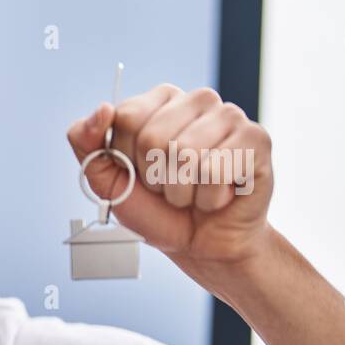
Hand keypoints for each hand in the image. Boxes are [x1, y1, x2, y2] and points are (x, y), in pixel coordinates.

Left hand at [66, 84, 274, 271]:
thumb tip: (102, 109)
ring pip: (186, 154)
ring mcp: (230, 116)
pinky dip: (209, 197)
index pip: (125, 117)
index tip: (140, 172)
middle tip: (170, 186)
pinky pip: (216, 170)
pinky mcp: (257, 139)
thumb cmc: (157, 209)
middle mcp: (197, 100)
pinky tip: (218, 195)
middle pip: (154, 136)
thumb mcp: (107, 180)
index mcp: (160, 100)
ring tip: (193, 192)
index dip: (126, 157)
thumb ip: (87, 142)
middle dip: (155, 177)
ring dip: (182, 191)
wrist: (201, 245)